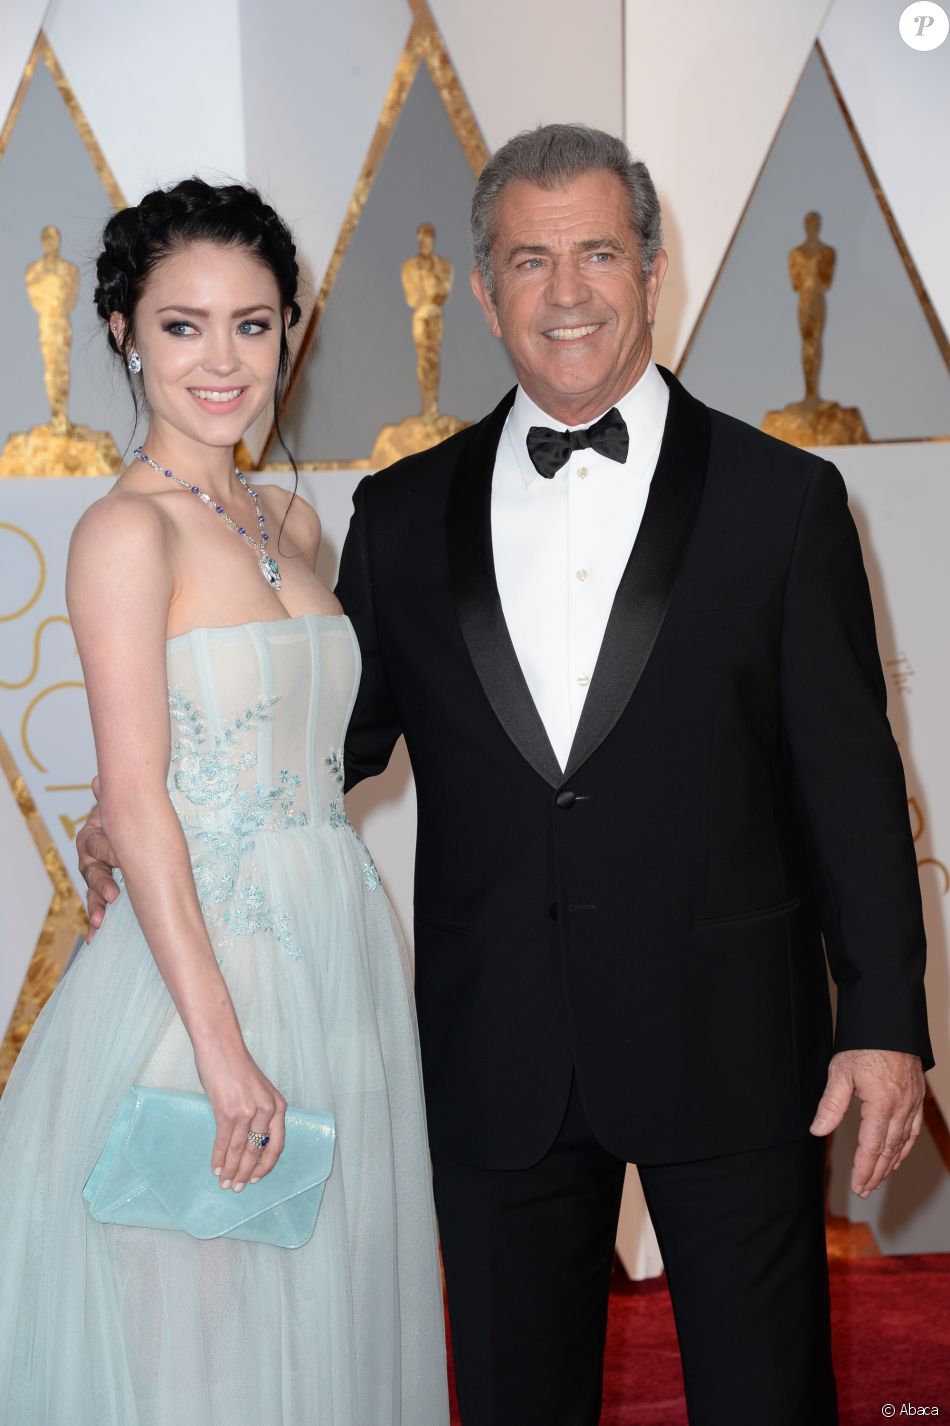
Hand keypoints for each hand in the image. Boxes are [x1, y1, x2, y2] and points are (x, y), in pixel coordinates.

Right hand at [77, 776, 121, 939]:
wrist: (143, 821)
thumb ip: (110, 800)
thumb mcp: (124, 807)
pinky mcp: (106, 888)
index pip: (94, 844)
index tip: (118, 861)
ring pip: (92, 890)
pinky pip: (97, 904)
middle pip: (91, 871)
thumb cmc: (135, 812)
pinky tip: (93, 937)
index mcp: (95, 832)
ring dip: (95, 907)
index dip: (106, 852)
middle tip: (112, 896)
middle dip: (100, 885)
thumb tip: (98, 781)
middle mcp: (93, 853)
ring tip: (100, 922)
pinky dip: (95, 918)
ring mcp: (99, 872)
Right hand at [194, 1040, 286, 1191]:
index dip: (266, 1165)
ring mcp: (248, 1111)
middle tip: (237, 1187)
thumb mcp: (258, 1090)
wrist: (221, 1046)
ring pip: (241, 1150)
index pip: (277, 1144)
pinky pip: (225, 1142)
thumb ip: (259, 1113)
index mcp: (278, 1105)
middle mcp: (267, 1110)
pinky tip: (215, 1169)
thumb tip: (251, 1141)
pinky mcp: (228, 1112)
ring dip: (231, 1170)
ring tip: (224, 1183)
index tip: (256, 1178)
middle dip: (246, 1172)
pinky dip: (219, 1158)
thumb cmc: (237, 1066)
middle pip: (258, 1151)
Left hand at [809, 1048, 925, 1197]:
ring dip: (890, 1164)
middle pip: (889, 1149)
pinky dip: (905, 1147)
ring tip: (877, 1179)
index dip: (864, 1168)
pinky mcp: (916, 1098)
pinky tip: (898, 1155)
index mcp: (882, 1103)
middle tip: (864, 1190)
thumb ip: (831, 1104)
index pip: (872, 1146)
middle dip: (876, 1172)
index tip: (857, 1185)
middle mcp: (901, 1107)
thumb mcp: (841, 1071)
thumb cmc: (864, 1044)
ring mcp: (912, 1103)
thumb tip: (818, 1130)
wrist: (889, 1022)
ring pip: (903, 1143)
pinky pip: (913, 1130)